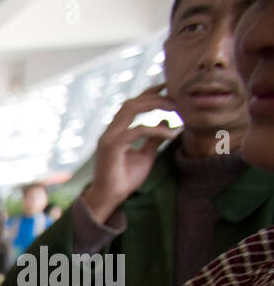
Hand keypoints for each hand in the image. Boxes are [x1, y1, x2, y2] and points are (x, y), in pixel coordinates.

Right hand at [84, 83, 180, 221]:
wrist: (109, 198)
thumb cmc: (124, 180)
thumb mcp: (146, 156)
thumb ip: (154, 139)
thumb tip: (167, 121)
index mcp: (116, 132)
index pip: (132, 105)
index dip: (149, 93)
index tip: (167, 87)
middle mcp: (110, 131)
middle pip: (132, 103)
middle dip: (155, 96)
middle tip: (176, 98)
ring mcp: (109, 137)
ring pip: (131, 109)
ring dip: (155, 105)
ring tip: (175, 108)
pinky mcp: (112, 146)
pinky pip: (138, 130)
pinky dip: (156, 130)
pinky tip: (171, 134)